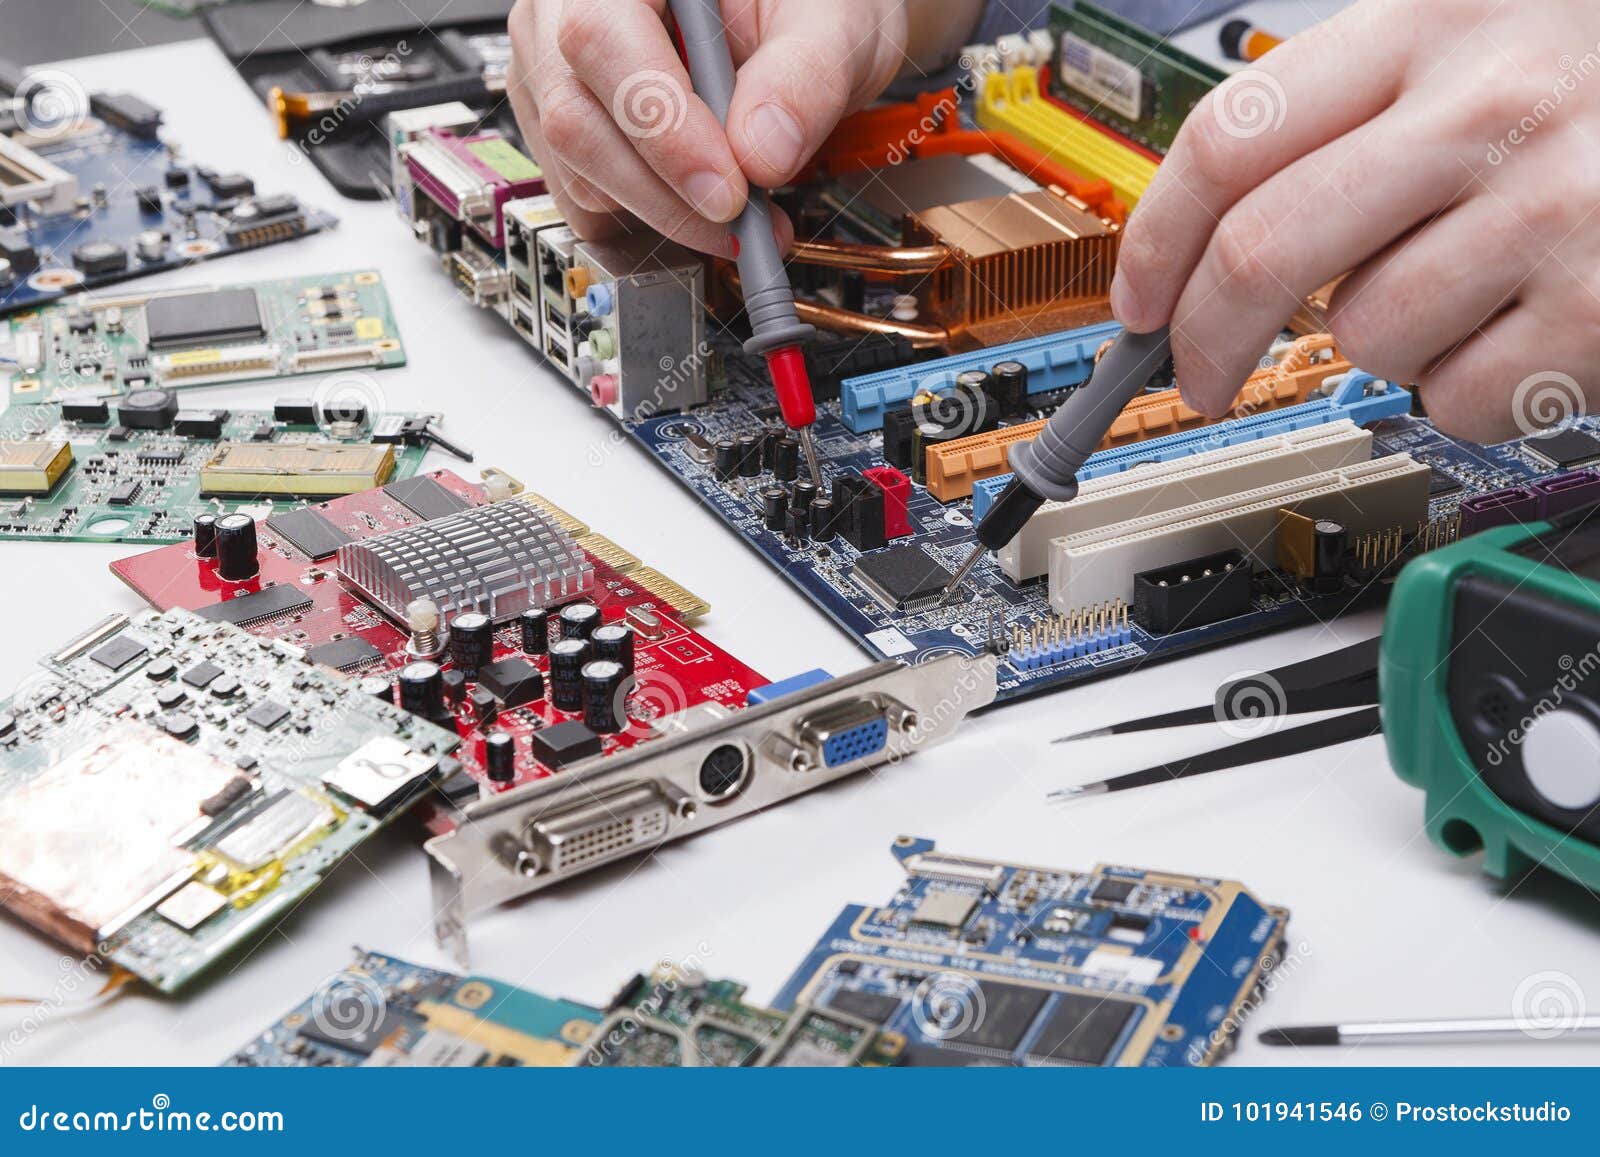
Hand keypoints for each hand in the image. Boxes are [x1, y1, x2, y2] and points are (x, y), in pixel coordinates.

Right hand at [506, 0, 909, 256]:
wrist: (790, 30)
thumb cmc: (799, 7)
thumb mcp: (828, 23)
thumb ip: (804, 77)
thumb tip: (762, 156)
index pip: (604, 40)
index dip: (663, 129)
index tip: (726, 192)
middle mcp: (568, 9)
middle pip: (576, 118)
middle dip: (665, 194)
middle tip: (741, 224)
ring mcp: (556, 71)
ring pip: (577, 170)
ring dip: (662, 215)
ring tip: (739, 219)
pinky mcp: (564, 129)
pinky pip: (582, 199)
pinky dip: (644, 222)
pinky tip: (699, 211)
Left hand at [1110, 0, 1599, 441]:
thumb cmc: (1599, 80)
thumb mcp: (1480, 38)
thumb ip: (1355, 112)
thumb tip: (1204, 237)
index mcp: (1434, 21)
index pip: (1231, 139)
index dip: (1155, 241)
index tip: (1138, 303)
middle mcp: (1491, 105)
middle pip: (1262, 253)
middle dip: (1202, 342)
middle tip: (1198, 376)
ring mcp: (1558, 204)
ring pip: (1364, 334)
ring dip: (1377, 343)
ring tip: (1450, 296)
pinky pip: (1456, 395)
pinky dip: (1466, 388)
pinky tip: (1516, 330)